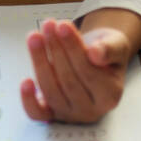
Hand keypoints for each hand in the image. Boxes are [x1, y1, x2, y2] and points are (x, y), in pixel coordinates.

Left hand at [20, 10, 140, 123]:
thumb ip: (110, 49)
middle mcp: (91, 111)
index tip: (63, 25)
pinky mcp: (51, 115)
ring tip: (35, 36)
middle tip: (48, 25)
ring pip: (51, 92)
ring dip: (40, 61)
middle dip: (55, 50)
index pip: (88, 73)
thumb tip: (95, 53)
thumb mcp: (116, 44)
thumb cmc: (104, 51)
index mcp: (110, 96)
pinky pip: (37, 114)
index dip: (73, 48)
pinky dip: (28, 99)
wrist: (94, 58)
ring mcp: (70, 114)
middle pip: (68, 81)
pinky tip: (25, 81)